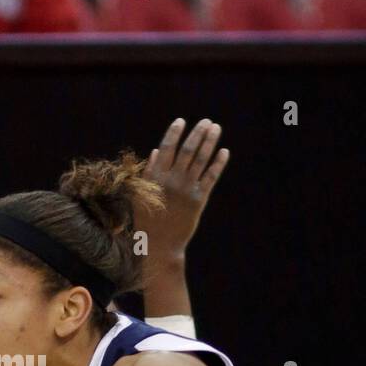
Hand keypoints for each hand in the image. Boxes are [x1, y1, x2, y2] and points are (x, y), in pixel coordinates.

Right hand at [136, 117, 229, 265]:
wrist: (160, 245)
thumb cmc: (148, 220)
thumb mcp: (141, 194)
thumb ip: (149, 172)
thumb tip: (156, 151)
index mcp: (156, 177)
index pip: (167, 148)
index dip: (175, 133)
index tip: (181, 121)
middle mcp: (173, 180)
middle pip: (188, 150)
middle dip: (198, 133)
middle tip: (206, 121)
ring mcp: (187, 189)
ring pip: (202, 159)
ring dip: (210, 142)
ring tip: (216, 128)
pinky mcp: (200, 199)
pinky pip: (211, 177)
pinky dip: (218, 163)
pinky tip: (224, 152)